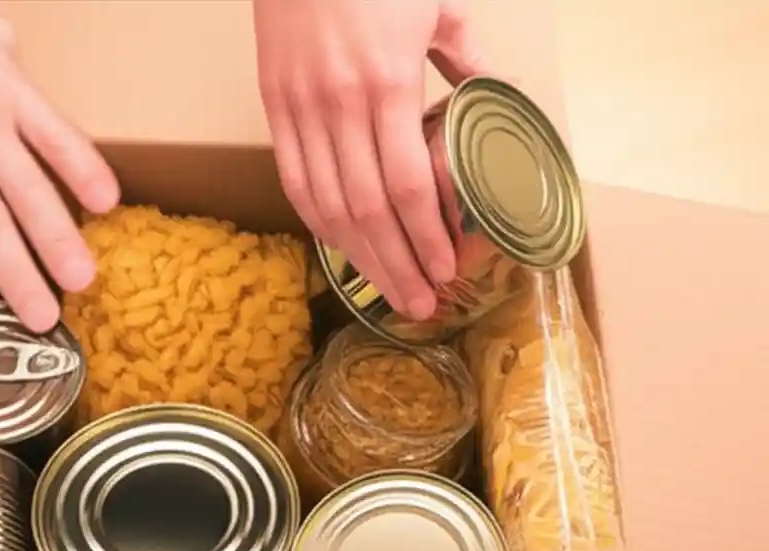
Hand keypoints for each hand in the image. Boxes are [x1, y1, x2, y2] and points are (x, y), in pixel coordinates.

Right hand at [0, 1, 118, 330]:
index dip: (85, 174)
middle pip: (27, 193)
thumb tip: (47, 125)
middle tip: (82, 284)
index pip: (58, 138)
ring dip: (15, 273)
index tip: (109, 207)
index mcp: (5, 90)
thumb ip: (20, 85)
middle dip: (59, 244)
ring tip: (40, 316)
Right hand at [252, 0, 487, 319]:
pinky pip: (294, 178)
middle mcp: (337, 105)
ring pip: (326, 204)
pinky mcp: (273, 106)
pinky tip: (340, 245)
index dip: (425, 237)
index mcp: (385, 82)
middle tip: (420, 304)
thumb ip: (464, 56)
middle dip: (396, 264)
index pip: (406, 184)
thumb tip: (494, 92)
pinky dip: (318, 220)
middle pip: (367, 209)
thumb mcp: (435, 5)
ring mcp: (299, 109)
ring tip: (386, 289)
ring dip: (358, 255)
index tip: (445, 271)